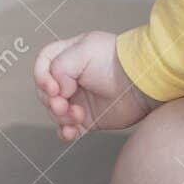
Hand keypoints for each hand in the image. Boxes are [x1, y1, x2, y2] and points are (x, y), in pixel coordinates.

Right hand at [33, 30, 158, 140]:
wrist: (142, 82)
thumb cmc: (117, 61)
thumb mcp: (83, 51)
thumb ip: (60, 67)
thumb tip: (58, 90)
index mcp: (68, 57)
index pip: (43, 66)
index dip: (41, 77)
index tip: (53, 87)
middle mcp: (72, 79)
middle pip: (45, 93)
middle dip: (51, 101)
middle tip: (63, 105)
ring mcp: (79, 99)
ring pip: (55, 113)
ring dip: (60, 117)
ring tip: (77, 115)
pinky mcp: (88, 119)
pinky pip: (68, 129)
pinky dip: (65, 132)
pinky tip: (72, 132)